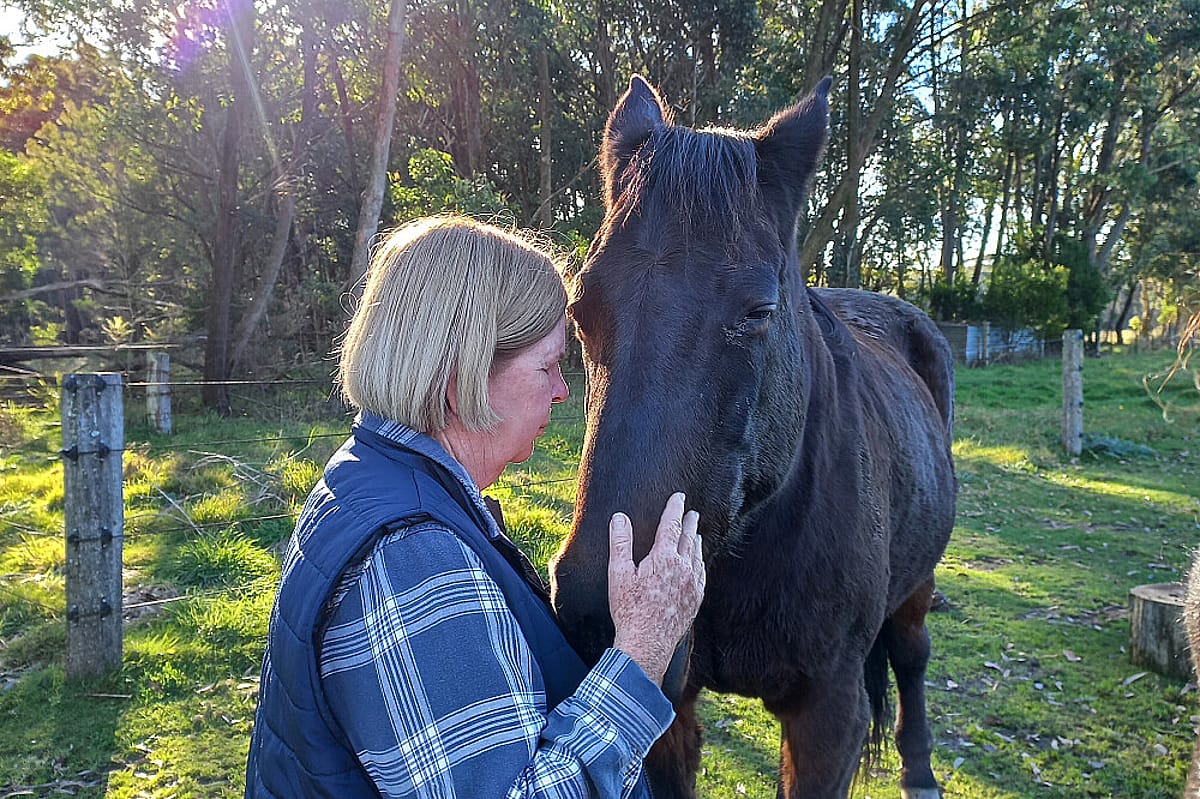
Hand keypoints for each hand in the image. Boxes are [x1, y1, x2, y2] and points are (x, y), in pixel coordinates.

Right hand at [608, 492, 705, 683]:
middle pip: (689, 538)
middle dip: (689, 522)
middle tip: (692, 511)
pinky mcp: (696, 600)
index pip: (672, 525)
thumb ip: (620, 543)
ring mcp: (693, 585)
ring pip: (698, 555)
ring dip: (696, 541)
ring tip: (696, 533)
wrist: (647, 643)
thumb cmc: (629, 609)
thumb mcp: (618, 573)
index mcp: (664, 558)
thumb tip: (620, 517)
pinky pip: (702, 574)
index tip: (679, 497)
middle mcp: (684, 568)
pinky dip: (700, 562)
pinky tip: (698, 563)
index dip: (675, 508)